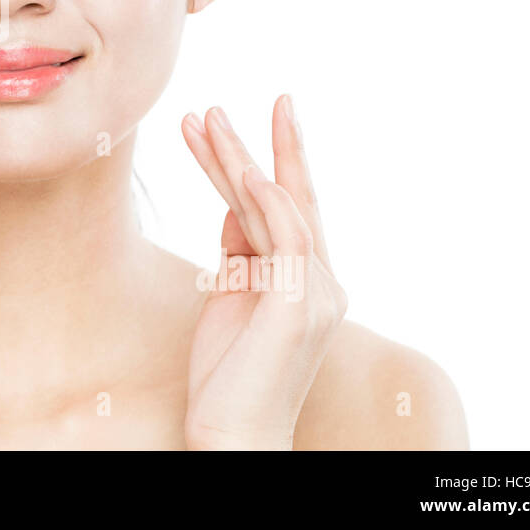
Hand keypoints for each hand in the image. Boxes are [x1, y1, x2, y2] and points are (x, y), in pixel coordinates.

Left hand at [179, 95, 347, 449]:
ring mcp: (317, 292)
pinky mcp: (300, 305)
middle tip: (262, 96)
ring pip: (278, 208)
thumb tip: (234, 199)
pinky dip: (265, 200)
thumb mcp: (230, 296)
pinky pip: (285, 238)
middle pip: (293, 198)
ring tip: (208, 118)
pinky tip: (242, 170)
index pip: (289, 209)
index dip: (268, 162)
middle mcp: (322, 282)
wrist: (233, 434)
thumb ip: (240, 250)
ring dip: (241, 159)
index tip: (237, 124)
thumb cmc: (227, 374)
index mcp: (307, 281)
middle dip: (272, 144)